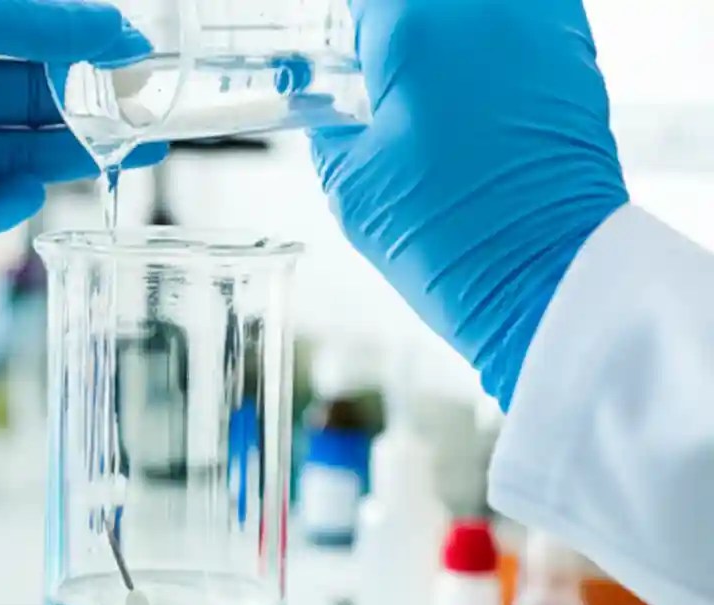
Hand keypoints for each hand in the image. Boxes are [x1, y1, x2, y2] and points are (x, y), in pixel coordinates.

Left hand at [0, 0, 164, 238]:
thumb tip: (118, 27)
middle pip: (36, 103)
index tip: (143, 56)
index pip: (33, 41)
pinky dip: (9, 205)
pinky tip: (24, 192)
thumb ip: (35, 18)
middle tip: (151, 123)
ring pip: (19, 156)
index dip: (88, 48)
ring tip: (129, 157)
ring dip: (73, 159)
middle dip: (95, 112)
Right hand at [310, 0, 628, 406]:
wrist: (546, 279)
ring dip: (438, 33)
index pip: (361, 1)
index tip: (333, 54)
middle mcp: (484, 7)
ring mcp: (541, 23)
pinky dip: (488, 41)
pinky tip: (470, 87)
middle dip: (389, 31)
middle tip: (370, 74)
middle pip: (414, 3)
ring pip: (466, 10)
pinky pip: (518, 19)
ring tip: (419, 83)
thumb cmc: (452, 237)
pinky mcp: (576, 53)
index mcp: (415, 25)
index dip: (342, 30)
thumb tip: (327, 103)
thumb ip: (330, 122)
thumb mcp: (350, 182)